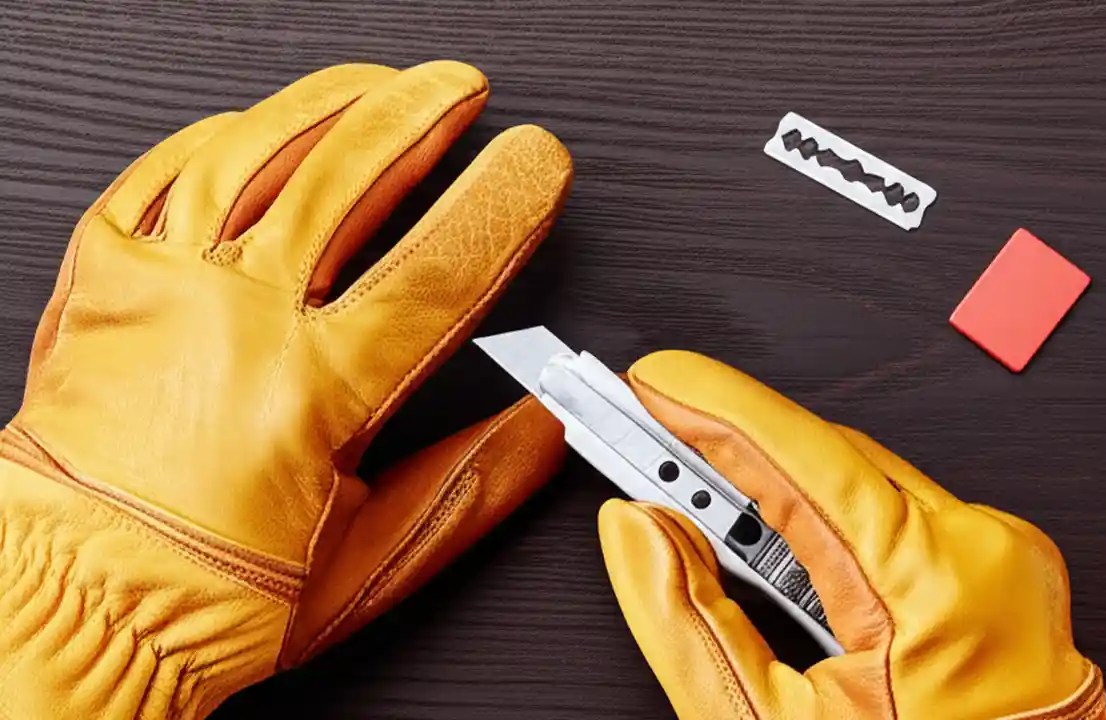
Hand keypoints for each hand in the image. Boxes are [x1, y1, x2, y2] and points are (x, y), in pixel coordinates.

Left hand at [0, 61, 570, 718]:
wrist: (67, 605)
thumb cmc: (201, 596)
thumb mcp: (364, 566)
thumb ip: (469, 487)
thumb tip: (539, 433)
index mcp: (312, 392)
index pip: (439, 266)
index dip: (503, 200)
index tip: (534, 162)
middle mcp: (234, 322)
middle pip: (348, 177)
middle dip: (424, 115)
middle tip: (463, 92)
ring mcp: (162, 287)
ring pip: (257, 153)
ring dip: (333, 104)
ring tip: (383, 86)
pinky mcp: (105, 279)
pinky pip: (165, 171)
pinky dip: (226, 134)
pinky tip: (266, 124)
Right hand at [599, 351, 1105, 719]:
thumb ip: (689, 622)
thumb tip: (640, 530)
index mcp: (931, 589)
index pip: (802, 456)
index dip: (714, 407)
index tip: (655, 382)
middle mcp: (981, 553)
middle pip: (828, 456)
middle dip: (731, 447)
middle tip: (648, 437)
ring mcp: (1004, 560)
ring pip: (863, 478)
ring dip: (778, 483)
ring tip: (697, 492)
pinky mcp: (1006, 572)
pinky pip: (903, 509)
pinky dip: (830, 515)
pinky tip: (779, 538)